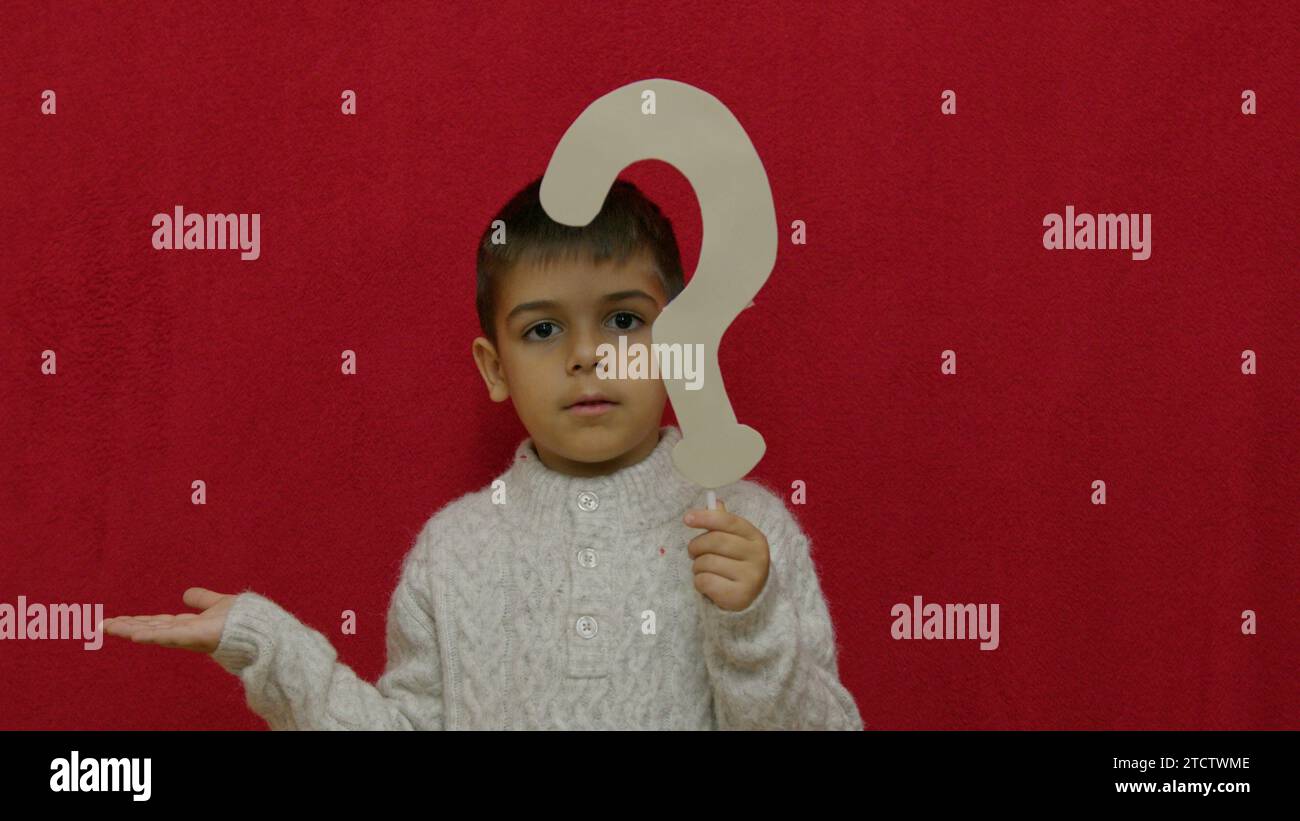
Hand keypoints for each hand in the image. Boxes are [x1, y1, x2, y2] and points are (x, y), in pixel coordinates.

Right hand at [100, 587, 236, 654]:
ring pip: (153, 632)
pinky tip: (134, 635)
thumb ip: (203, 599)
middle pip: (150, 629)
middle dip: (126, 626)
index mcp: (189, 625)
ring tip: (108, 628)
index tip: (116, 620)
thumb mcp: (218, 604)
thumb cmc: (245, 620)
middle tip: (100, 625)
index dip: (137, 621)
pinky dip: (151, 635)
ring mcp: (189, 636)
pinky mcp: (196, 637)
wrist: (261, 628)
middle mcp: (185, 633)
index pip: (158, 623)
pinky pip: (170, 636)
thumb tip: (186, 594)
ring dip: (130, 630)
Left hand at [683, 498, 770, 611]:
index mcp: (755, 537)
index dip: (705, 517)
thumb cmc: (737, 562)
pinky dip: (699, 582)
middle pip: (715, 541)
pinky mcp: (740, 596)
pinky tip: (707, 584)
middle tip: (693, 552)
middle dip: (696, 546)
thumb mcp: (735, 541)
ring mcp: (751, 577)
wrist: (753, 596)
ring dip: (697, 567)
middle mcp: (758, 556)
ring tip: (703, 570)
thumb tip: (714, 502)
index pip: (728, 521)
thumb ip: (723, 522)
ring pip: (707, 562)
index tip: (687, 519)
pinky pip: (706, 582)